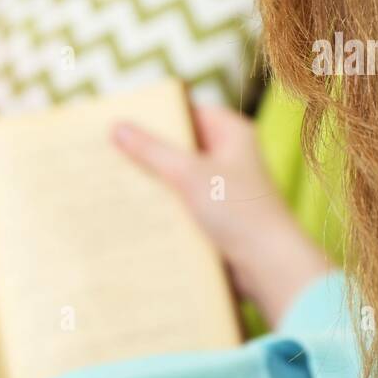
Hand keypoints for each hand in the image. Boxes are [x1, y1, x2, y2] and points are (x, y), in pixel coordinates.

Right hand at [111, 105, 330, 326]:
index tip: (121, 117)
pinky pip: (181, 203)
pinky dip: (162, 205)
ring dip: (152, 180)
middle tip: (108, 149)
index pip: (187, 112)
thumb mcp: (189, 174)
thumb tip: (117, 128)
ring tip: (112, 179)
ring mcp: (223, 188)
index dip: (155, 114)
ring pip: (178, 176)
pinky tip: (134, 209)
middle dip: (147, 150)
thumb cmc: (239, 212)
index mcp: (231, 134)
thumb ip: (152, 150)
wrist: (269, 265)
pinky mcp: (216, 215)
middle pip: (179, 145)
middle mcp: (229, 156)